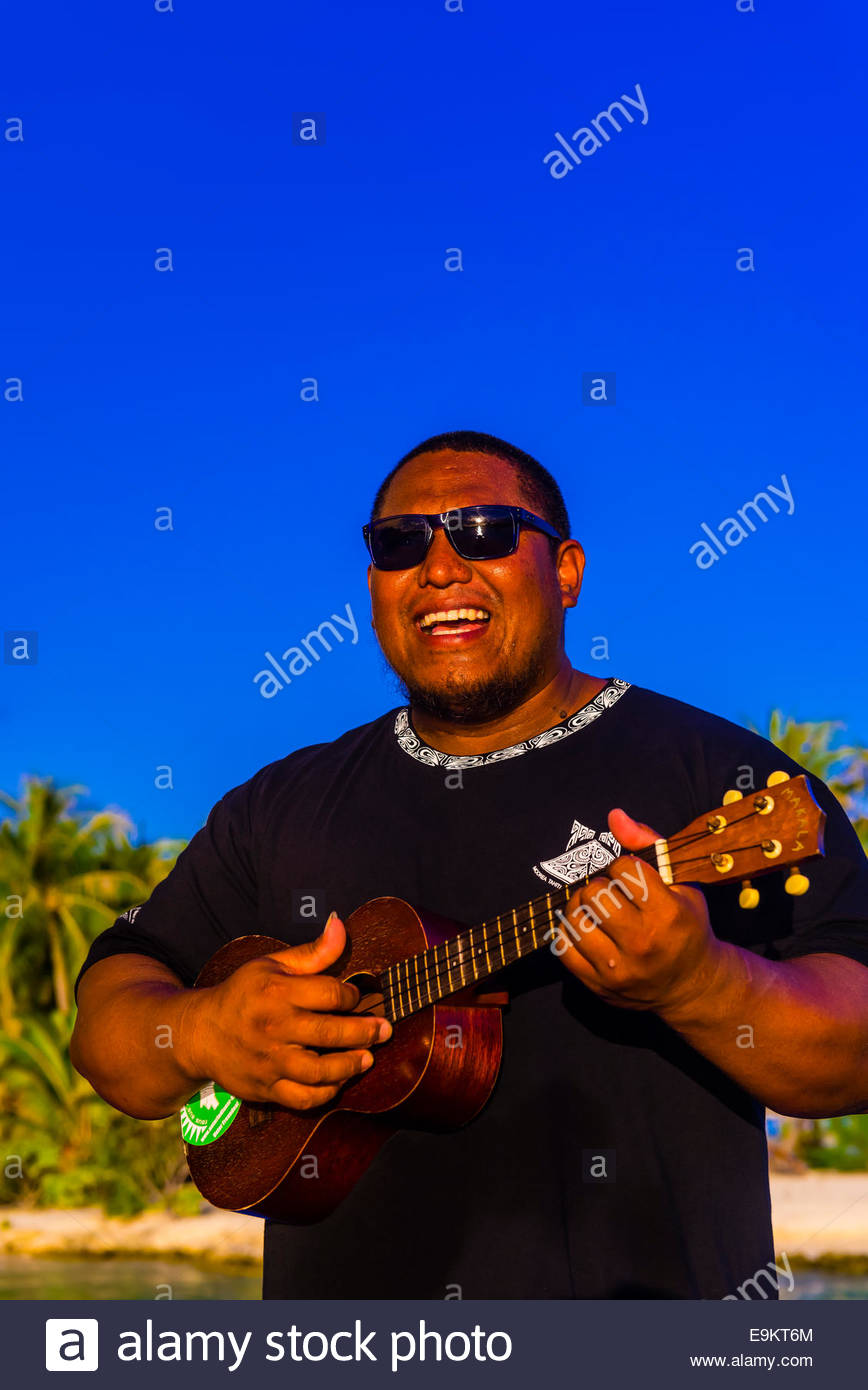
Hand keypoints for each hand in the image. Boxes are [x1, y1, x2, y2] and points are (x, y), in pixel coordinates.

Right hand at [181, 912, 391, 1109]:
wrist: (200, 1033)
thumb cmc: (244, 994)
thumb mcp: (273, 964)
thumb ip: (313, 951)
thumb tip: (340, 924)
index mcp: (277, 991)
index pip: (330, 993)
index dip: (352, 996)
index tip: (356, 998)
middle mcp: (274, 1026)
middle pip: (330, 1033)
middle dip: (365, 1032)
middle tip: (384, 1030)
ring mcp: (269, 1061)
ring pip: (319, 1071)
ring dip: (351, 1066)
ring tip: (368, 1058)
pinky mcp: (265, 1088)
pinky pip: (302, 1098)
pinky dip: (326, 1093)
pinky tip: (339, 1081)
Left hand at [555, 809, 723, 1013]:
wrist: (691, 985)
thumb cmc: (686, 927)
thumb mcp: (682, 884)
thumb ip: (648, 844)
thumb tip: (614, 816)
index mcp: (668, 915)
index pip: (623, 869)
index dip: (622, 866)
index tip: (630, 877)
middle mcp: (642, 943)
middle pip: (594, 893)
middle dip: (599, 885)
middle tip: (611, 893)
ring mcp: (619, 969)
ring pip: (575, 919)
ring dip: (581, 907)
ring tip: (597, 909)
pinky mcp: (598, 985)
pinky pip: (563, 947)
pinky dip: (569, 932)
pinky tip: (587, 929)